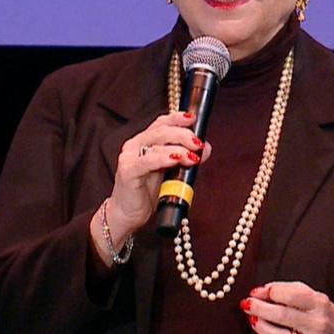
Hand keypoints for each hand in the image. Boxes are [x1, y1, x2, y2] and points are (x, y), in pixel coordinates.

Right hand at [105, 111, 210, 238]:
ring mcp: (129, 156)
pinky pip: (147, 161)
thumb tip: (205, 148)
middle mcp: (135, 145)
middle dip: (183, 135)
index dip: (177, 118)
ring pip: (156, 144)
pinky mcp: (127, 171)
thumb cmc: (147, 192)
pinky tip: (176, 159)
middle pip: (161, 131)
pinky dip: (163, 158)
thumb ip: (185, 158)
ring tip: (193, 157)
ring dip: (179, 149)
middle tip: (198, 144)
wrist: (128, 214)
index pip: (161, 123)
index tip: (194, 119)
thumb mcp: (171, 172)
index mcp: (144, 141)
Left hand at [243, 282, 333, 333]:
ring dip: (260, 327)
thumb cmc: (323, 314)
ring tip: (254, 319)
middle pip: (282, 315)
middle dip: (259, 308)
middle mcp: (317, 324)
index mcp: (319, 304)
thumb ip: (286, 290)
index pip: (292, 294)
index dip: (270, 291)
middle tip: (247, 304)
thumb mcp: (312, 296)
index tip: (256, 292)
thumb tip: (259, 292)